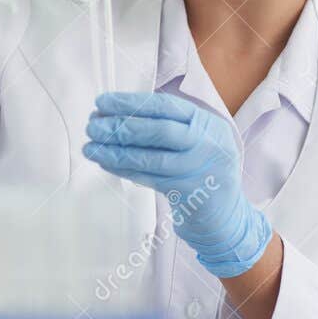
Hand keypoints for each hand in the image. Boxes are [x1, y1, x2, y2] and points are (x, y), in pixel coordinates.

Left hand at [83, 90, 271, 278]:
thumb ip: (170, 125)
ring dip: (116, 151)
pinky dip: (125, 170)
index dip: (130, 103)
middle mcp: (207, 142)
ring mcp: (199, 168)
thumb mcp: (197, 140)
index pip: (165, 106)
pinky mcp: (189, 192)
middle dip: (120, 126)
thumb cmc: (204, 171)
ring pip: (150, 157)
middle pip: (158, 129)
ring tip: (90, 147)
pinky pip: (149, 178)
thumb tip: (118, 114)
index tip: (102, 102)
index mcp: (207, 122)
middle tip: (91, 125)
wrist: (227, 216)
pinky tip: (106, 163)